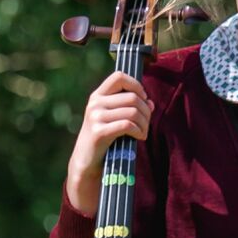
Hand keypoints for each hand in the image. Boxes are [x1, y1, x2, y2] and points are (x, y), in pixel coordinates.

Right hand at [65, 71, 154, 215]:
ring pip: (133, 111)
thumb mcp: (115, 118)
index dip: (137, 85)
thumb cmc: (106, 138)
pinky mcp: (98, 132)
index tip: (143, 99)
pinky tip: (139, 137)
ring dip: (145, 124)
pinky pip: (128, 125)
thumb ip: (130, 107)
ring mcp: (95, 117)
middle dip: (146, 111)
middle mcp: (95, 103)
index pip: (119, 77)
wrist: (87, 161)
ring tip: (143, 132)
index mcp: (98, 96)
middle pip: (133, 97)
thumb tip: (150, 102)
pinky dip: (139, 131)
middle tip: (146, 124)